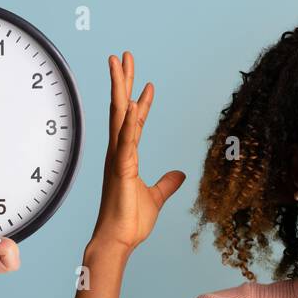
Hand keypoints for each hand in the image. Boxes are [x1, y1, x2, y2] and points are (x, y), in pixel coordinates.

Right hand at [90, 51, 186, 252]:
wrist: (118, 241)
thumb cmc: (130, 222)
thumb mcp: (156, 197)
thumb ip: (167, 184)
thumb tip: (180, 175)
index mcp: (124, 157)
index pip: (134, 122)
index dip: (142, 102)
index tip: (147, 83)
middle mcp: (117, 153)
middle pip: (120, 109)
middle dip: (123, 81)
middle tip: (123, 55)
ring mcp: (117, 159)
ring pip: (119, 116)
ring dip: (121, 88)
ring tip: (121, 63)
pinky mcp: (121, 170)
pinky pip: (126, 141)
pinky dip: (130, 122)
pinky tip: (134, 103)